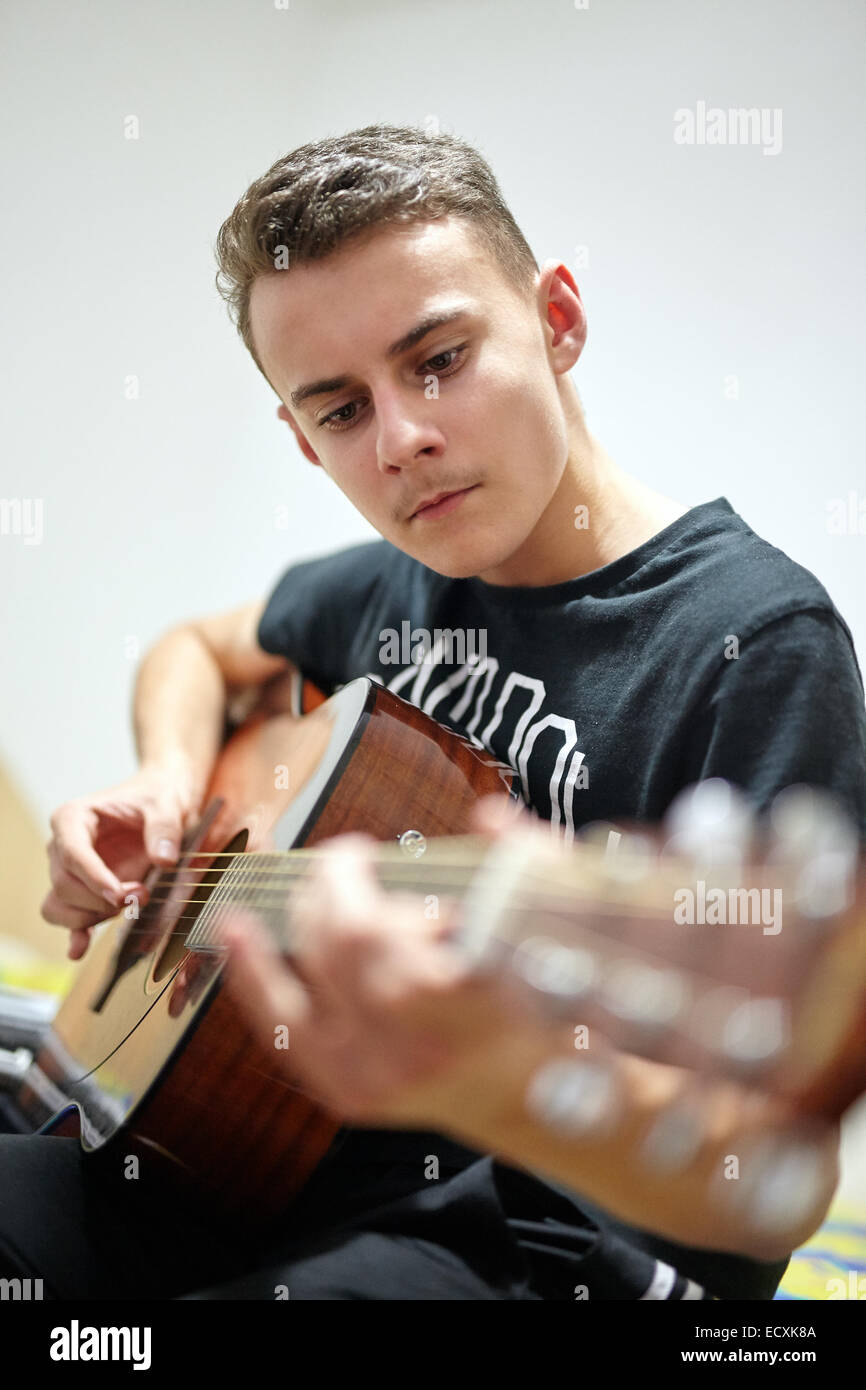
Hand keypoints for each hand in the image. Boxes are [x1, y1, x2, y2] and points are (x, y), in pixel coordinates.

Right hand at [41, 758, 202, 960]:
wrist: (161, 802)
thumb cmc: (157, 798)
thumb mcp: (167, 805)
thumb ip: (164, 829)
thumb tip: (164, 860)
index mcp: (74, 818)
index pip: (72, 853)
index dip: (92, 877)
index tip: (119, 893)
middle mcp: (63, 846)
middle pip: (65, 885)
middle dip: (102, 898)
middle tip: (142, 894)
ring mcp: (70, 871)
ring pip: (60, 905)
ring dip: (93, 915)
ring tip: (132, 906)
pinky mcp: (83, 891)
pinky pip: (66, 917)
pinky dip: (74, 933)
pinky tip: (81, 948)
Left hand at [221, 798, 562, 1132]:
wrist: (530, 1097)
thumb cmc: (546, 1006)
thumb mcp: (555, 933)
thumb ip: (529, 866)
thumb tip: (487, 815)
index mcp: (461, 1006)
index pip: (369, 931)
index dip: (347, 881)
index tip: (360, 850)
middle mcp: (408, 1049)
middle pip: (337, 947)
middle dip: (332, 890)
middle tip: (345, 860)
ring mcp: (373, 1077)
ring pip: (307, 978)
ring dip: (302, 918)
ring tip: (312, 886)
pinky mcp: (348, 1092)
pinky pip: (284, 1028)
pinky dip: (254, 975)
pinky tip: (233, 932)